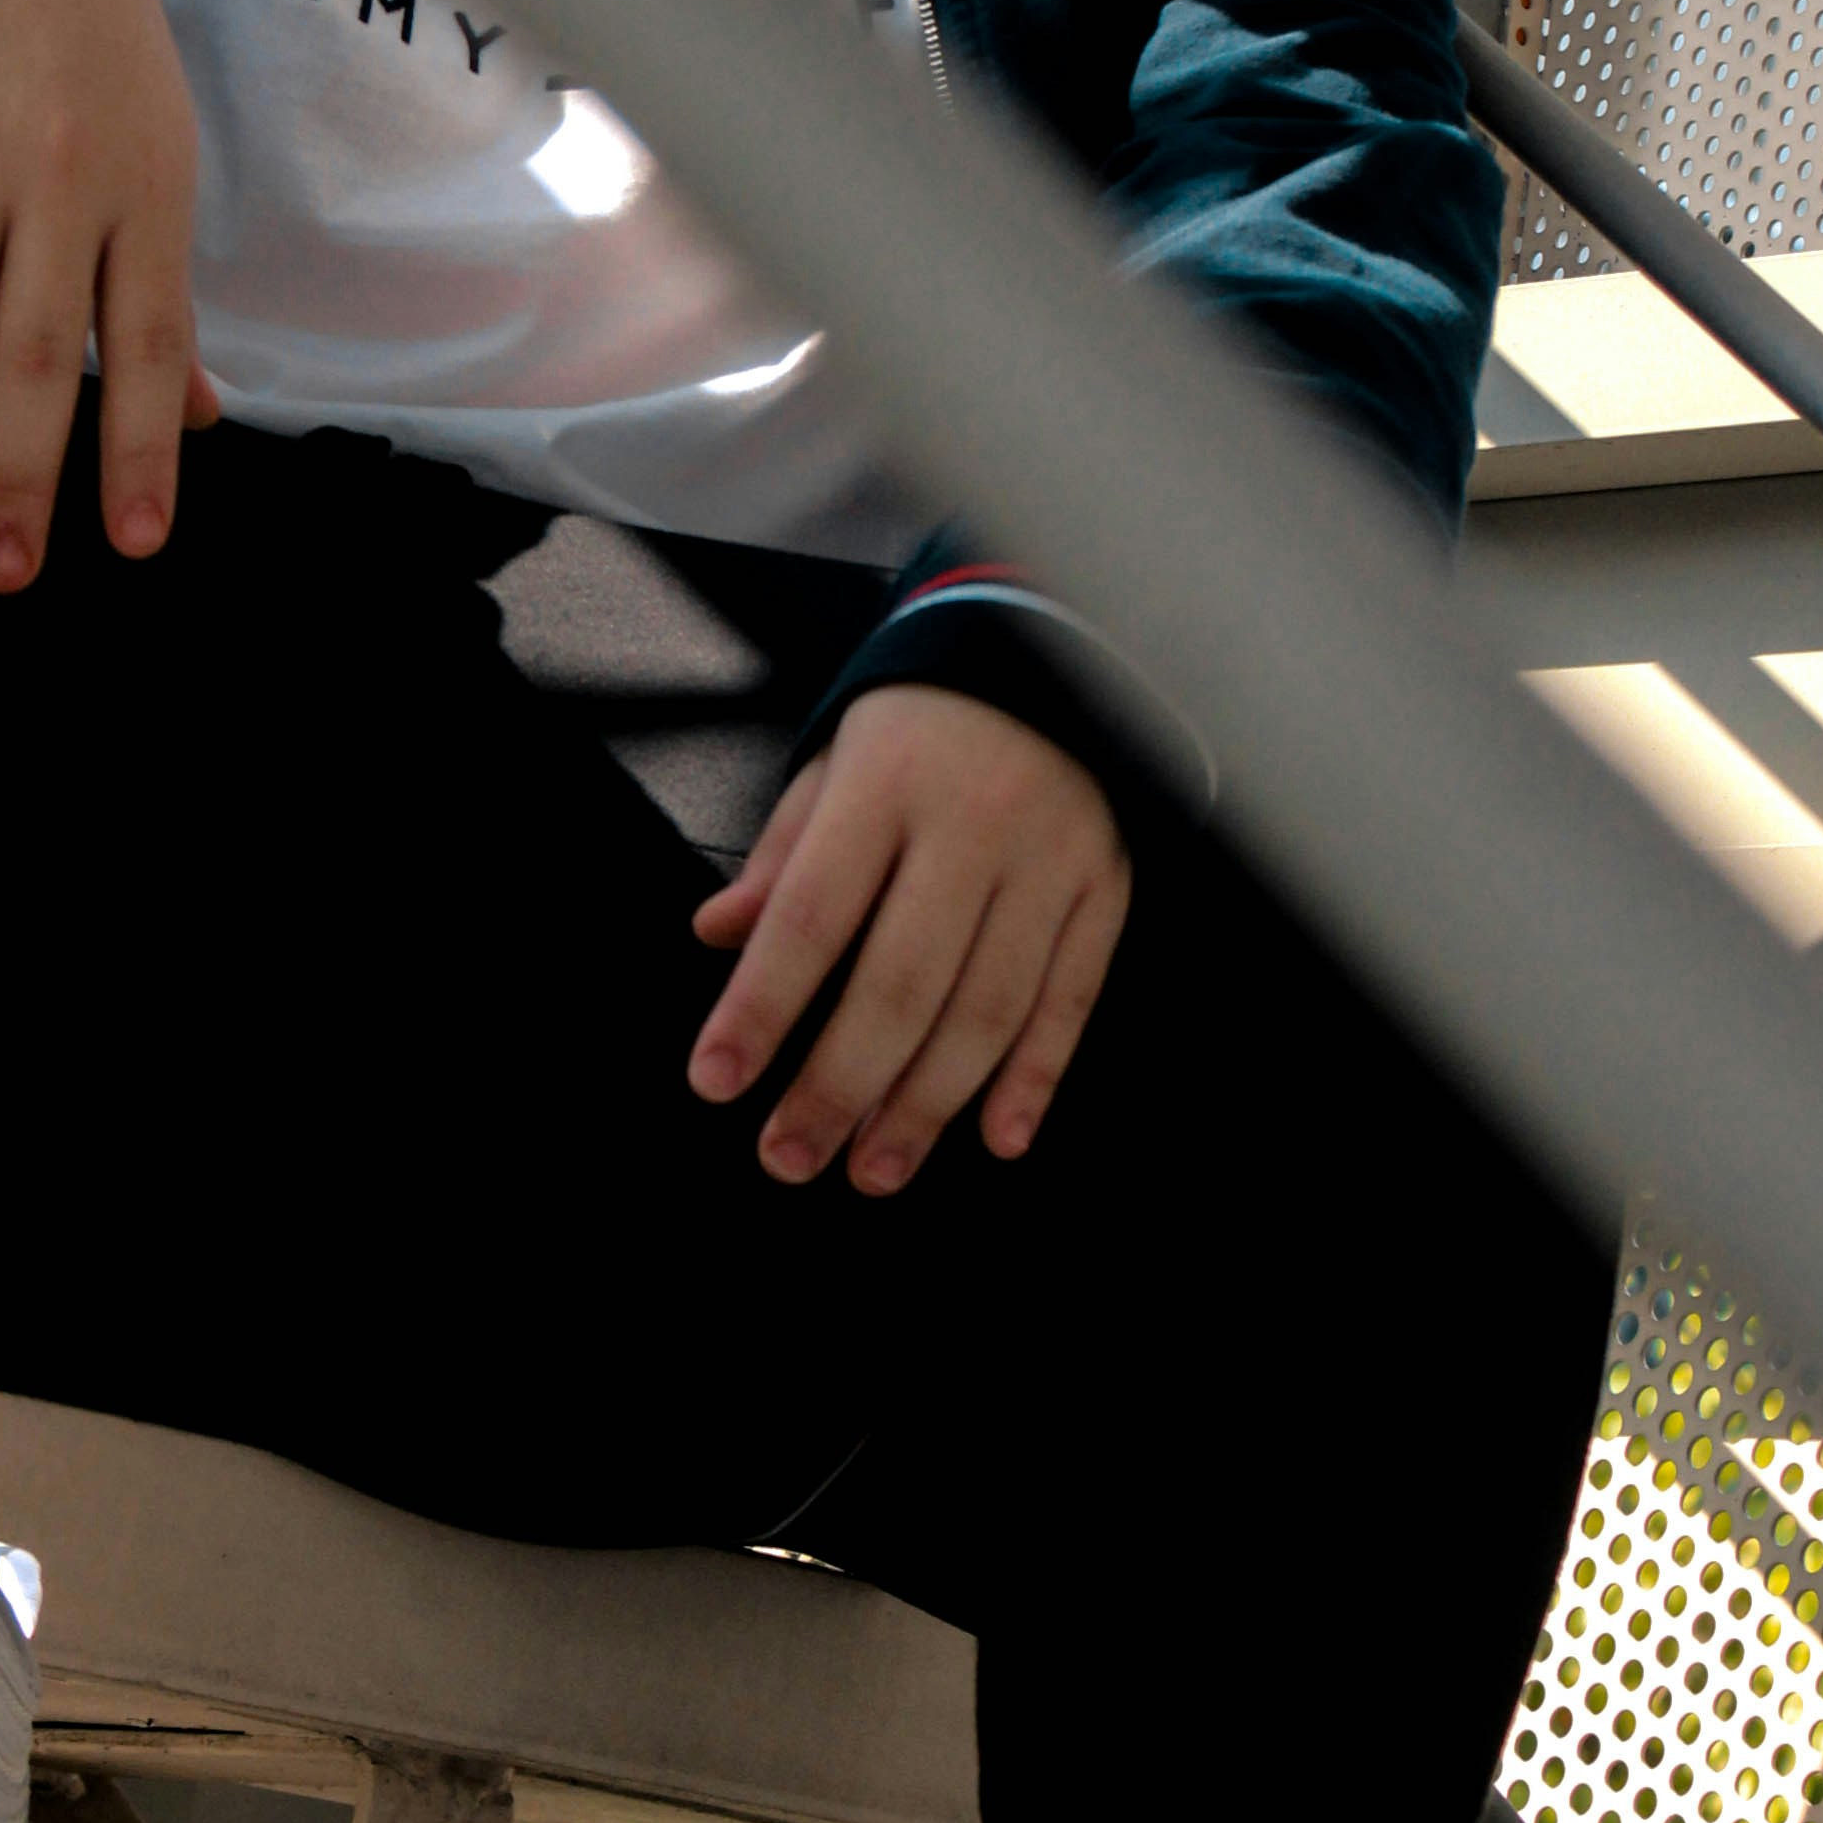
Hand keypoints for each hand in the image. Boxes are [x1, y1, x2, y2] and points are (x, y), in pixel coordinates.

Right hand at [0, 0, 218, 588]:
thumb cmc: (89, 31)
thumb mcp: (155, 141)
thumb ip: (159, 281)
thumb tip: (201, 413)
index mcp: (144, 192)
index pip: (149, 343)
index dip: (143, 447)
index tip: (134, 544)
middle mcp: (59, 182)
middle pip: (38, 348)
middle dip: (21, 469)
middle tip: (4, 573)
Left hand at [687, 683, 1130, 1192]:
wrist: (1056, 655)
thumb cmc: (923, 728)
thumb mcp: (837, 761)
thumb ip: (782, 853)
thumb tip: (717, 936)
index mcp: (886, 784)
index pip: (812, 914)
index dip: (762, 1006)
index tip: (717, 1080)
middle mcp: (973, 823)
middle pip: (902, 981)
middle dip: (840, 1085)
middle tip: (791, 1159)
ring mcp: (1049, 859)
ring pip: (988, 1007)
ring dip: (929, 1104)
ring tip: (876, 1168)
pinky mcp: (1105, 887)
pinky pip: (1072, 997)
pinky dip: (1038, 1076)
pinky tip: (999, 1136)